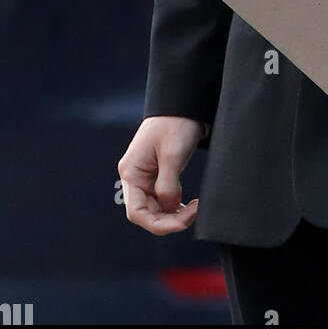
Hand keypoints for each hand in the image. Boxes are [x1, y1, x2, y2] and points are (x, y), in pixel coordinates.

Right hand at [118, 116, 203, 234]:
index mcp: (131, 172)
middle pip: (146, 213)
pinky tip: (188, 206)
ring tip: (195, 208)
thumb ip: (168, 186)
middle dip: (170, 220)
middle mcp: (134, 177)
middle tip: (195, 212)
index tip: (183, 221)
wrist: (182, 104)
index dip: (159, 224)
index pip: (137, 212)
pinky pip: (161, 200)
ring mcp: (144, 177)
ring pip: (154, 209)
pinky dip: (174, 206)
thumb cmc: (175, 124)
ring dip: (173, 215)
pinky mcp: (156, 175)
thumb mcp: (173, 155)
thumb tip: (169, 210)